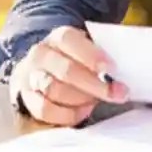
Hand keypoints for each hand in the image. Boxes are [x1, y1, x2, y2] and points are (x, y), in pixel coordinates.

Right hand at [11, 26, 129, 125]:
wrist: (44, 64)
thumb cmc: (75, 57)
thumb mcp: (88, 46)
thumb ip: (102, 53)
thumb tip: (124, 70)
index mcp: (58, 37)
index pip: (70, 41)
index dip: (92, 55)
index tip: (112, 68)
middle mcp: (41, 54)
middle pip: (66, 70)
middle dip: (95, 85)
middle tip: (118, 93)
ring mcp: (31, 76)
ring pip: (54, 91)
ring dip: (81, 99)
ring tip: (97, 101)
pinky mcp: (27, 97)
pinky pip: (44, 110)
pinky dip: (67, 114)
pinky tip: (83, 111)